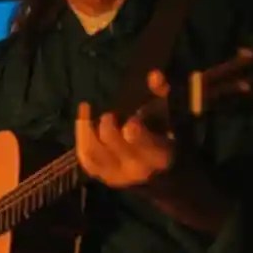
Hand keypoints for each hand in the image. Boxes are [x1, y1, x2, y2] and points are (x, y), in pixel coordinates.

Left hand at [75, 70, 174, 188]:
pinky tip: (82, 121)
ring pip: (91, 153)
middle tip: (109, 115)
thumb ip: (163, 95)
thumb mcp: (171, 117)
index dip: (132, 129)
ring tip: (86, 111)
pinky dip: (81, 139)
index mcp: (157, 155)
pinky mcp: (103, 177)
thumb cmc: (169, 139)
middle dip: (107, 125)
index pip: (138, 141)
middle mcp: (135, 168)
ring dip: (85, 129)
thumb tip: (153, 75)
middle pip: (111, 143)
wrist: (162, 174)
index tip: (132, 120)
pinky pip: (86, 159)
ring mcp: (116, 176)